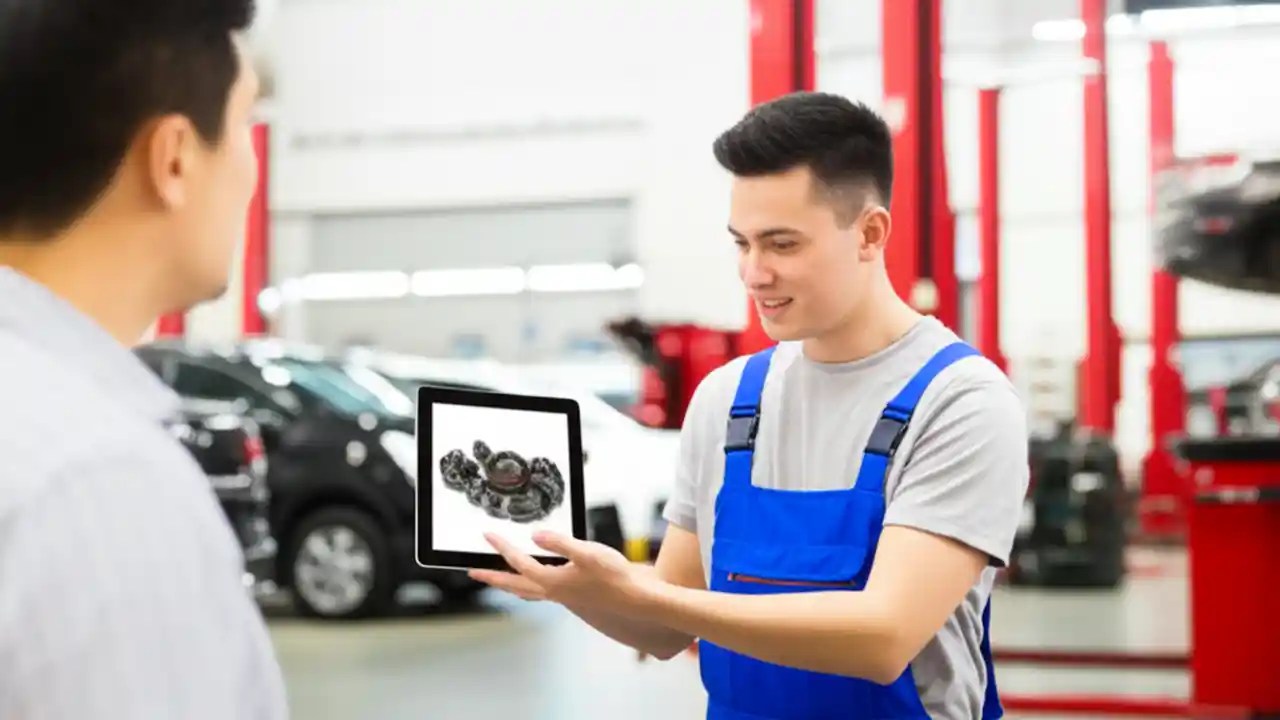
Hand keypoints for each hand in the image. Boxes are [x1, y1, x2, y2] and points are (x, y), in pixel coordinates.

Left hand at [469, 531, 660, 614]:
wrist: (634, 597)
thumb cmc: (614, 576)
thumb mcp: (587, 553)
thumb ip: (560, 543)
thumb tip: (535, 535)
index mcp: (552, 580)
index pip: (519, 562)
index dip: (502, 547)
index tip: (488, 535)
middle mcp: (552, 591)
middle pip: (513, 583)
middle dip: (491, 576)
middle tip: (472, 571)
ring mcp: (560, 595)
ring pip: (525, 591)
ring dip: (507, 584)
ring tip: (495, 579)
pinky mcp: (570, 595)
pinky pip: (539, 592)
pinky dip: (527, 586)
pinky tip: (533, 582)